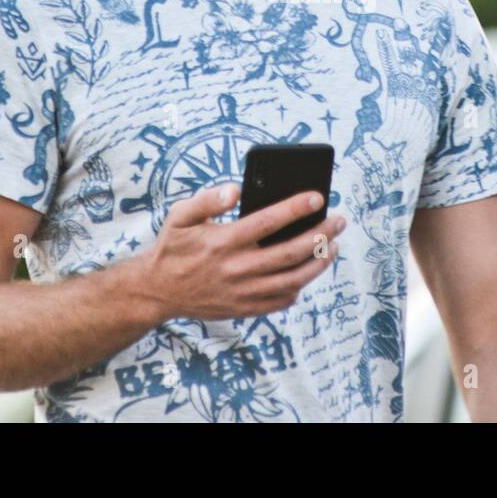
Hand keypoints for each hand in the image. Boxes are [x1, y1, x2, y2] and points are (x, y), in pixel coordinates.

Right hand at [144, 182, 344, 321]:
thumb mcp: (180, 216)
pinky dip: (300, 286)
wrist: (157, 291)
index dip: (296, 209)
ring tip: (334, 246)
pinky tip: (309, 270)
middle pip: (289, 252)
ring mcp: (242, 292)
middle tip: (338, 220)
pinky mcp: (245, 309)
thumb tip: (236, 189)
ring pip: (293, 280)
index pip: (267, 222)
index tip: (318, 197)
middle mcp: (236, 268)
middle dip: (320, 234)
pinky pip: (281, 301)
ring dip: (319, 262)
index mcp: (222, 242)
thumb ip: (207, 199)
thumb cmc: (173, 247)